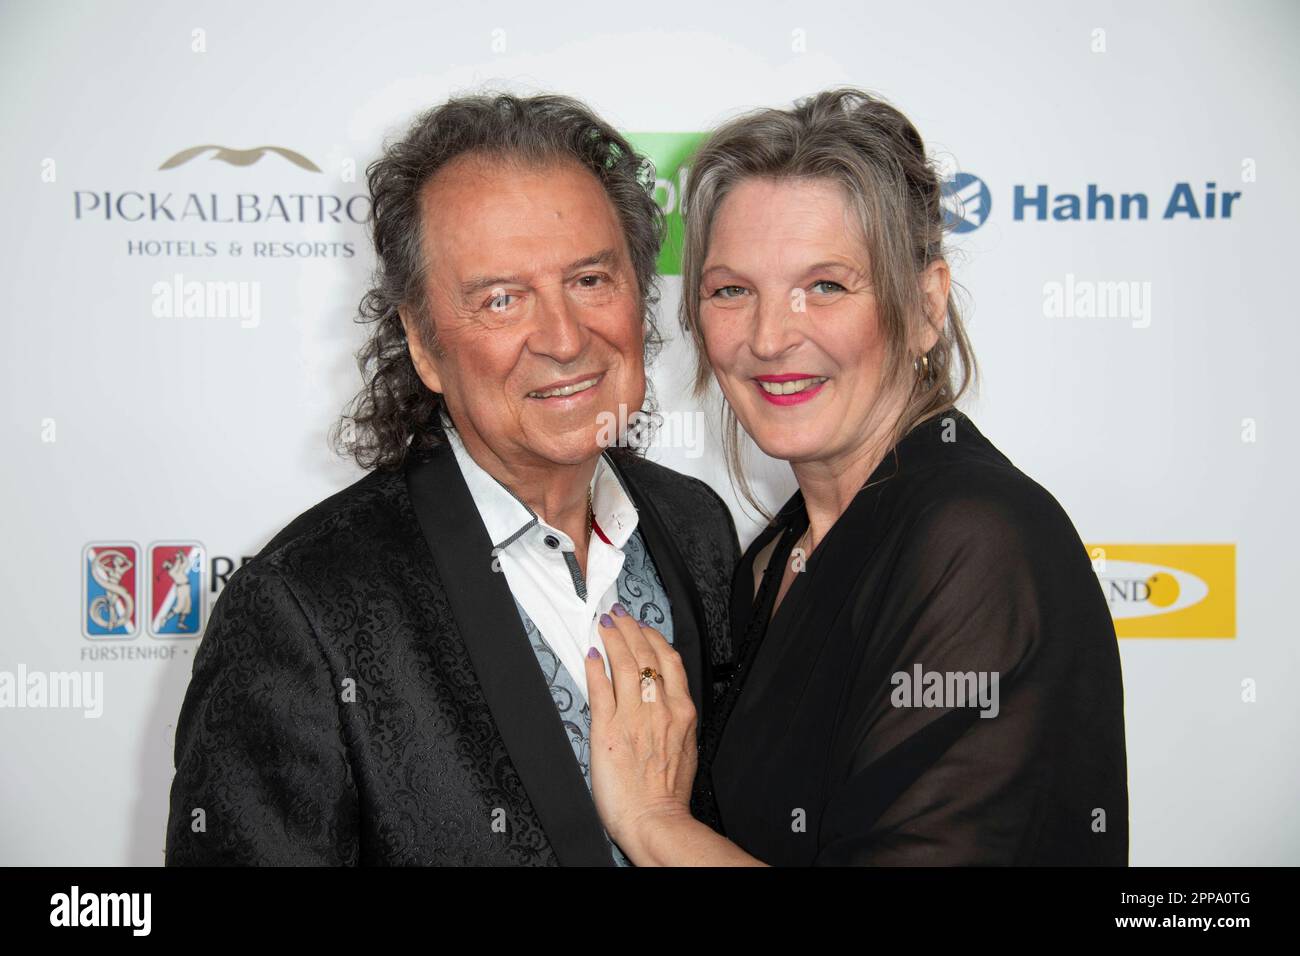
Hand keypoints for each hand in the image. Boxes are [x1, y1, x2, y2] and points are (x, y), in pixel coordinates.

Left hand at [584, 602, 697, 859]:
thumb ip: (676, 720)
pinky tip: (589, 655)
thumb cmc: (668, 793)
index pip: (669, 660)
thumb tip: (663, 702)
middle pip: (646, 655)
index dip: (654, 637)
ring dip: (613, 639)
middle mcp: (660, 708)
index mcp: (682, 711)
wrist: (655, 820)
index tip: (643, 627)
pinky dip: (594, 668)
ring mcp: (634, 716)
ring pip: (624, 664)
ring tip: (604, 625)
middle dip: (631, 629)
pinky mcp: (608, 729)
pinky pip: (600, 689)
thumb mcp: (685, 748)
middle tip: (618, 614)